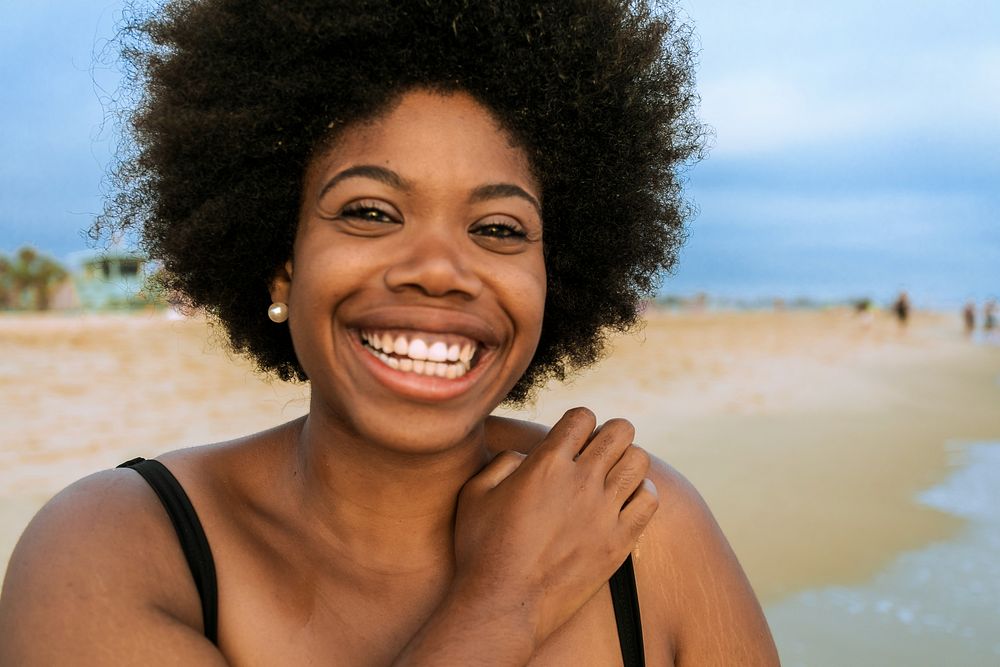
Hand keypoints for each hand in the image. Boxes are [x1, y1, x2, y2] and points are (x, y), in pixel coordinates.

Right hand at [452, 407, 658, 647]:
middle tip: (598, 452)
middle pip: (620, 431)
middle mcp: (581, 481)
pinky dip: (642, 493)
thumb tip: (528, 455)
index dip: (579, 422)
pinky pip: (650, 500)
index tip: (573, 438)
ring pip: (639, 460)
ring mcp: (604, 512)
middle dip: (610, 434)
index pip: (582, 416)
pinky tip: (624, 502)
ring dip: (627, 461)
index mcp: (546, 463)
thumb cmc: (481, 549)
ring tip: (613, 476)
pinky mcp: (619, 542)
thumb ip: (503, 461)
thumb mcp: (475, 493)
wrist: (503, 605)